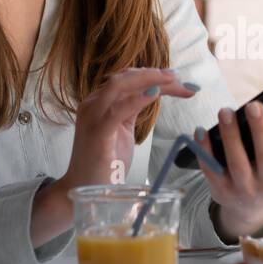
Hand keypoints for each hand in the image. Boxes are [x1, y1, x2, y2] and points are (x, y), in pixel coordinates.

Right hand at [31, 68, 196, 243]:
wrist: (83, 189)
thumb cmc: (104, 162)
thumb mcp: (122, 130)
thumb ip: (132, 109)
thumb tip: (153, 91)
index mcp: (98, 102)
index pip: (126, 79)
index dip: (151, 75)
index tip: (175, 78)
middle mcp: (93, 104)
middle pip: (124, 78)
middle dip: (154, 74)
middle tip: (179, 77)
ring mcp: (93, 117)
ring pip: (120, 86)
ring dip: (149, 79)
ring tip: (172, 80)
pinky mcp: (97, 133)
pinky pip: (117, 110)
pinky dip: (137, 100)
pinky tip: (155, 94)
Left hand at [193, 96, 262, 238]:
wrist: (252, 207)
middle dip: (260, 128)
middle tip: (253, 104)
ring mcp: (245, 187)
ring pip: (236, 160)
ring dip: (230, 134)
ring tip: (225, 111)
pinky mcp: (222, 190)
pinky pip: (211, 168)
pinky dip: (205, 149)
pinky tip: (201, 131)